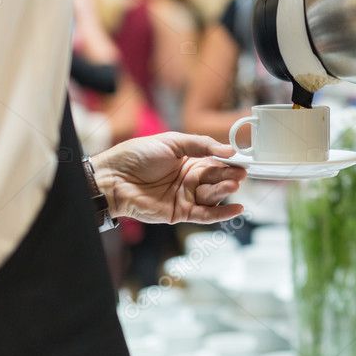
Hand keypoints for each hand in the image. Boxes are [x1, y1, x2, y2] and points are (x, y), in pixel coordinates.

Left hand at [92, 132, 246, 223]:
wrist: (113, 177)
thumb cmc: (137, 156)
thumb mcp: (172, 141)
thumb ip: (202, 145)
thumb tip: (229, 150)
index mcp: (189, 161)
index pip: (216, 161)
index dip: (229, 161)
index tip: (242, 160)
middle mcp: (190, 180)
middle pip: (217, 179)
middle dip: (230, 176)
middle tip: (241, 173)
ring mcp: (185, 197)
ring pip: (212, 196)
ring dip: (225, 191)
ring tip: (234, 184)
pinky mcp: (179, 213)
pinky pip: (205, 214)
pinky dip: (221, 214)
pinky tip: (236, 209)